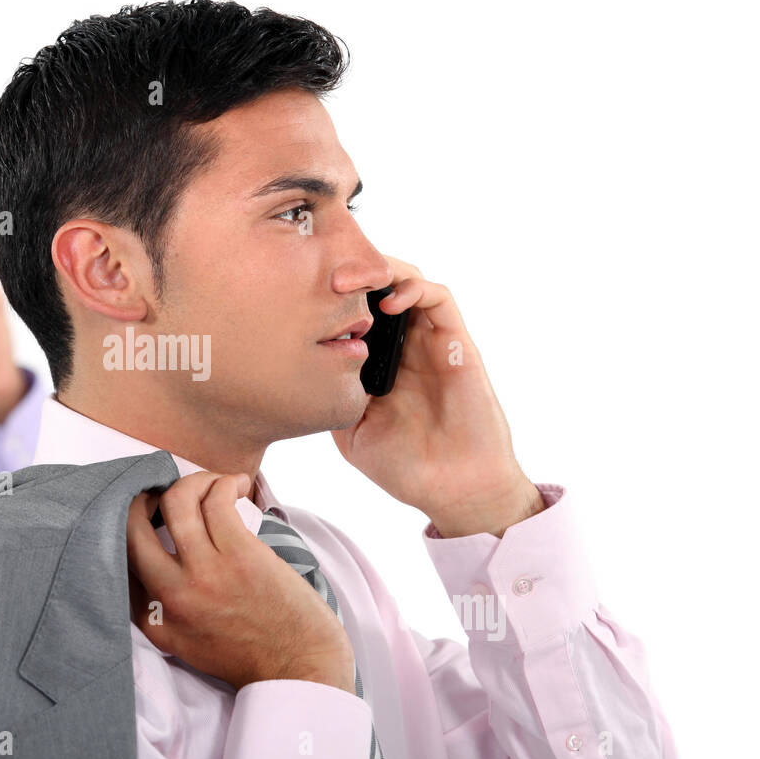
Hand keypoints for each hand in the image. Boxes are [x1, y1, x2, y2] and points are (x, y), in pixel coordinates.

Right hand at [126, 472, 354, 692]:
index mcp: (153, 619)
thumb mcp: (185, 643)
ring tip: (213, 485)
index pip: (121, 559)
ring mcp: (204, 573)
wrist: (299, 668)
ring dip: (193, 481)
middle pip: (133, 524)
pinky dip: (224, 483)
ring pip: (177, 500)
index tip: (150, 513)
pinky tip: (237, 486)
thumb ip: (162, 609)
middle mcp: (170, 595)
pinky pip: (217, 499)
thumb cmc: (250, 653)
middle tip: (169, 492)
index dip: (132, 526)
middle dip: (145, 495)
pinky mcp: (239, 554)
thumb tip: (155, 557)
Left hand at [331, 255, 543, 537]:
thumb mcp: (352, 431)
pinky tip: (389, 302)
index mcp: (377, 360)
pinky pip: (439, 298)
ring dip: (379, 270)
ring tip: (349, 281)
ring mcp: (430, 341)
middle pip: (378, 286)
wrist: (455, 488)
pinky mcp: (457, 343)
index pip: (354, 311)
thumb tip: (306, 365)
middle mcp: (403, 344)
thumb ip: (333, 395)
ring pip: (407, 281)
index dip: (332, 295)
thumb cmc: (406, 465)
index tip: (301, 293)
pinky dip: (413, 288)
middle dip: (351, 272)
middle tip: (323, 275)